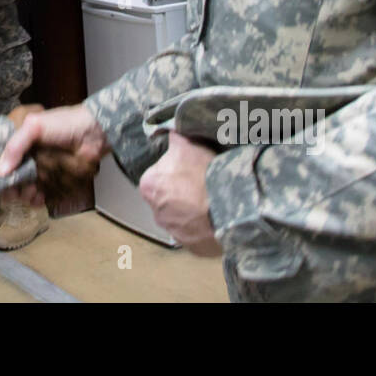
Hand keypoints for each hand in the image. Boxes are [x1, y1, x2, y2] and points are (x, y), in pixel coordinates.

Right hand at [0, 104, 107, 207]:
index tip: (2, 185)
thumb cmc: (63, 124)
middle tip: (17, 192)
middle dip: (14, 190)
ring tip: (31, 193)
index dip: (2, 177)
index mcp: (23, 146)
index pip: (6, 165)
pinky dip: (41, 200)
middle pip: (16, 182)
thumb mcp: (33, 126)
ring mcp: (45, 173)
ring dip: (27, 196)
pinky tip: (40, 199)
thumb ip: (14, 146)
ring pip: (29, 192)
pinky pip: (47, 196)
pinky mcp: (59, 184)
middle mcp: (32, 161)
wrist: (93, 132)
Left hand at [138, 132, 221, 256]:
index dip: (175, 170)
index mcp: (148, 186)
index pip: (158, 175)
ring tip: (211, 201)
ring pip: (182, 217)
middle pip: (169, 197)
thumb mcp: (187, 145)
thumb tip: (169, 129)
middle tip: (201, 185)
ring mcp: (174, 232)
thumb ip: (174, 137)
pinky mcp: (192, 247)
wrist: (227, 208)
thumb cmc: (203, 175)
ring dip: (193, 211)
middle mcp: (155, 212)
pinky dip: (204, 227)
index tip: (189, 169)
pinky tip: (215, 217)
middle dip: (182, 192)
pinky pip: (197, 234)